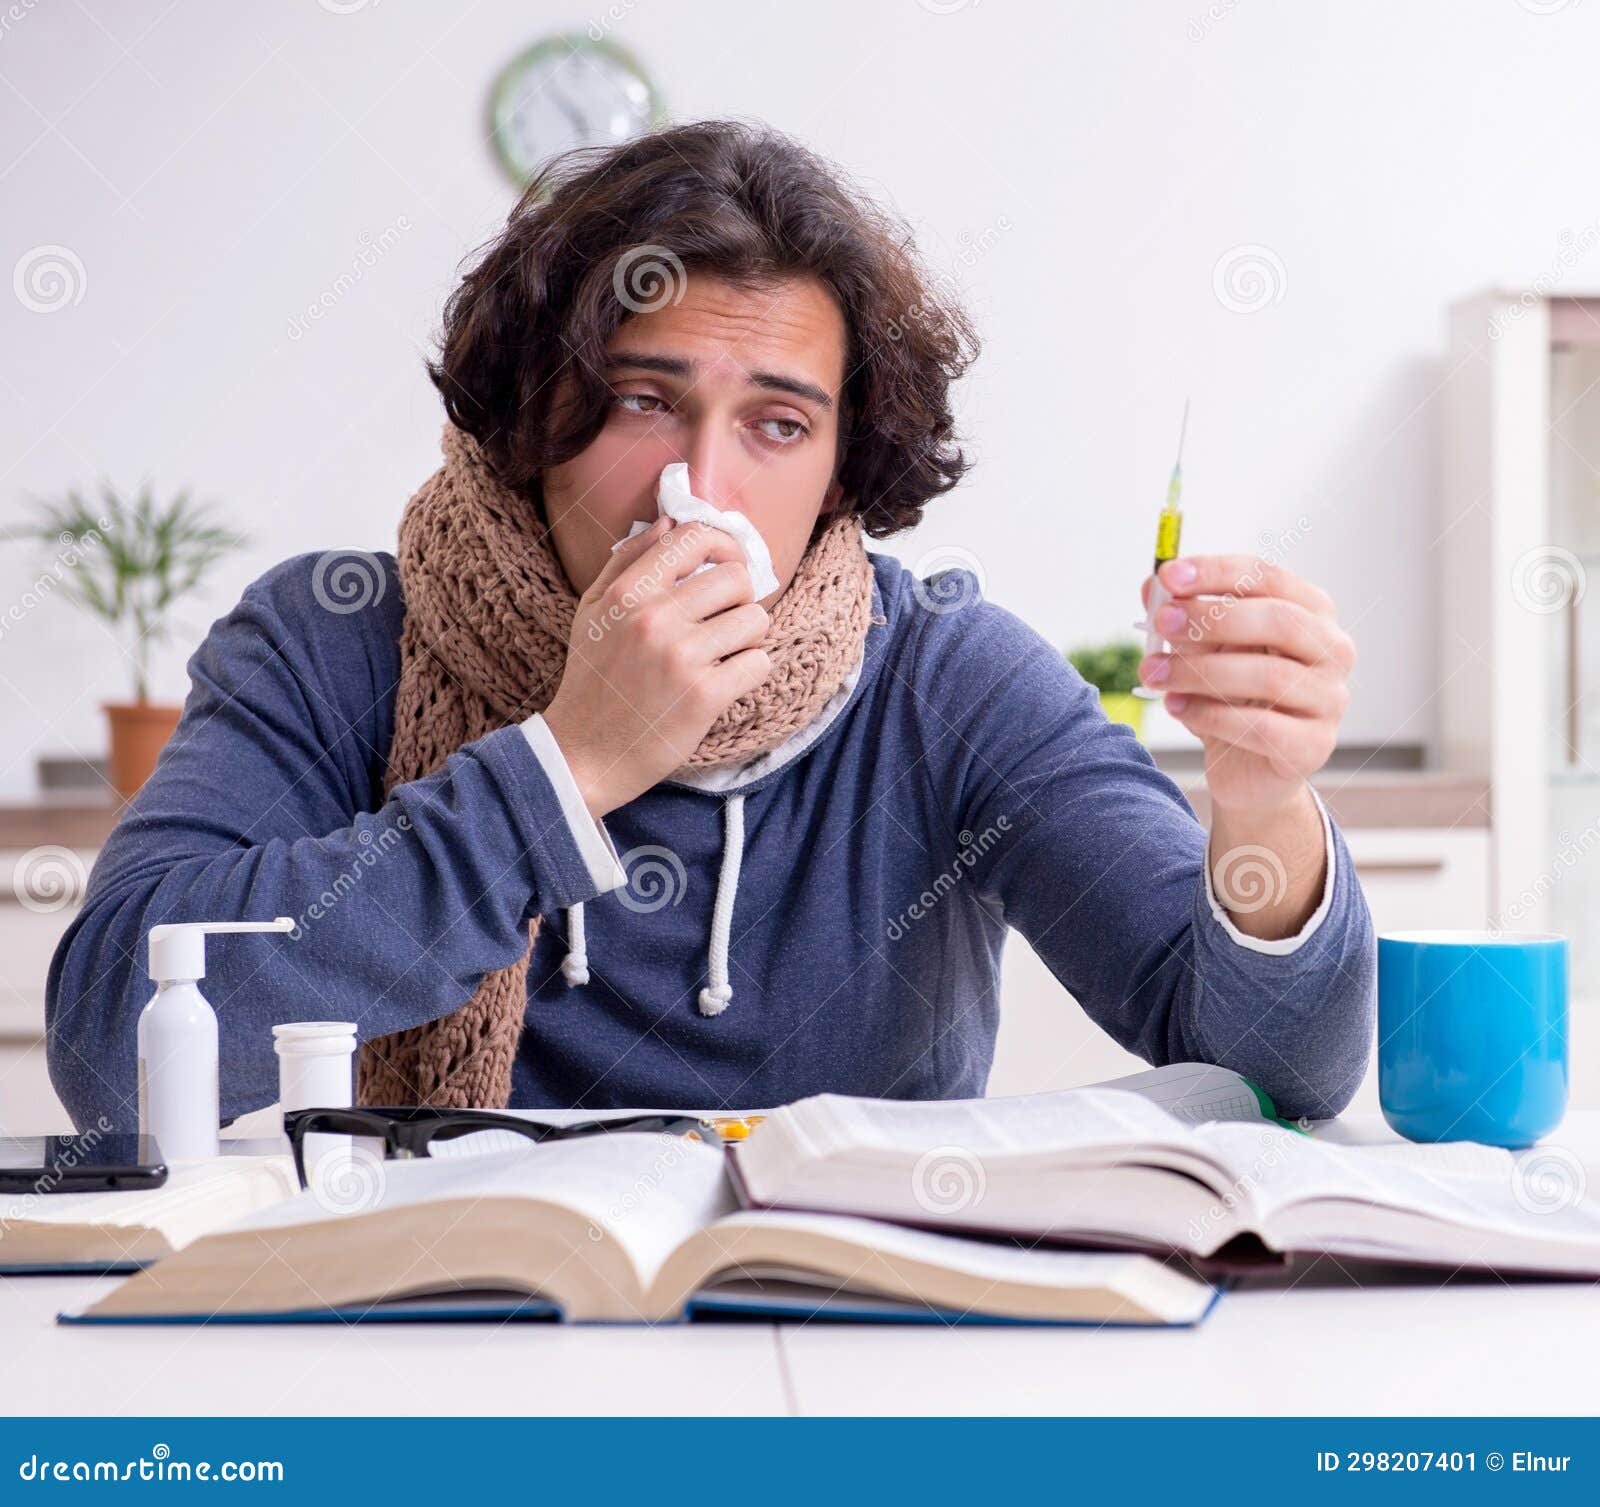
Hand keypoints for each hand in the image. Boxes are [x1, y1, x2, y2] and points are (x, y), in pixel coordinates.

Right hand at [543, 518, 770, 818]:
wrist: (584, 754)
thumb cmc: (592, 680)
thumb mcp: (593, 611)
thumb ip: (628, 561)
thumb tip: (670, 521)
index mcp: (628, 592)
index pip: (696, 537)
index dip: (724, 548)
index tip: (726, 570)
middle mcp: (655, 617)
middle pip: (737, 578)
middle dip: (740, 600)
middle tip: (725, 623)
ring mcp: (682, 657)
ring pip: (756, 621)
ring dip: (747, 639)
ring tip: (723, 655)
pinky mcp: (705, 696)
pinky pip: (759, 663)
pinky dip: (750, 673)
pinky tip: (726, 682)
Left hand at [1138, 554, 1355, 813]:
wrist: (1246, 767)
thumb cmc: (1229, 696)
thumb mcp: (1202, 649)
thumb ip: (1182, 617)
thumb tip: (1151, 587)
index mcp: (1310, 612)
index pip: (1270, 578)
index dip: (1218, 573)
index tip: (1169, 576)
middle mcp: (1331, 650)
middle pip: (1280, 621)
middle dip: (1212, 618)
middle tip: (1161, 623)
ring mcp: (1329, 699)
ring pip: (1270, 677)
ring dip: (1200, 671)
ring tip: (1153, 674)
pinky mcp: (1313, 746)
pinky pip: (1261, 727)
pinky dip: (1210, 714)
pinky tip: (1176, 706)